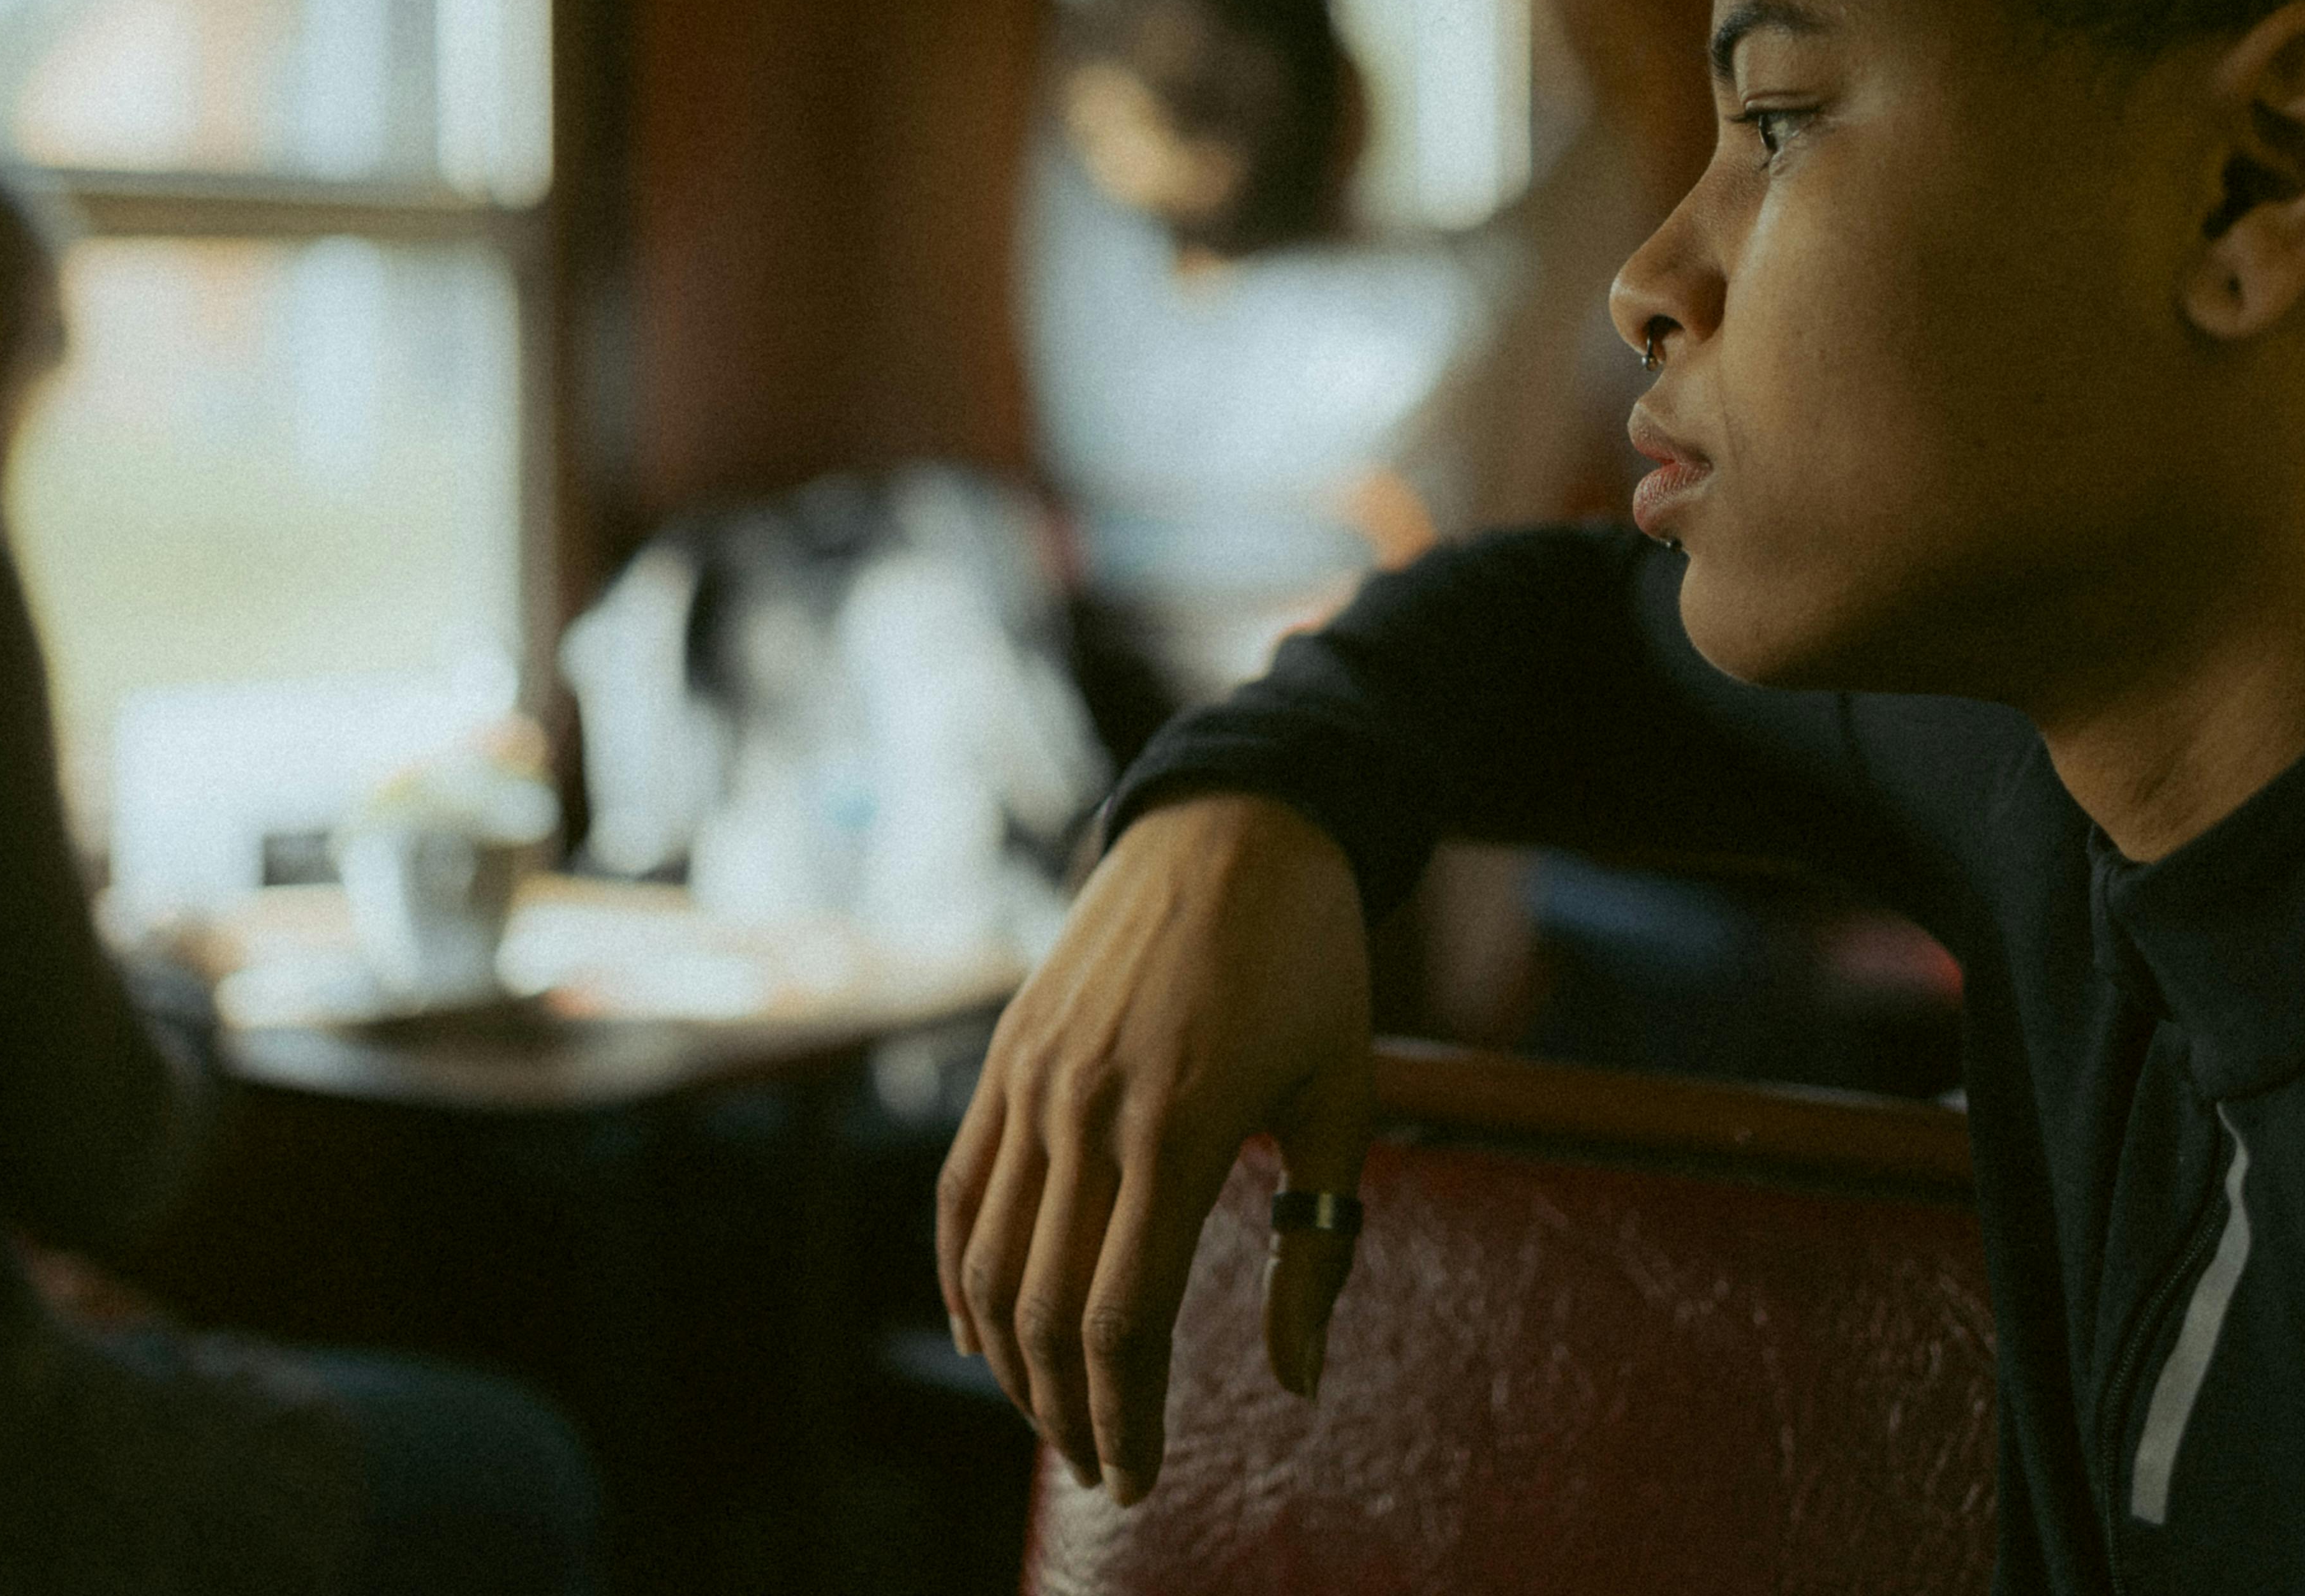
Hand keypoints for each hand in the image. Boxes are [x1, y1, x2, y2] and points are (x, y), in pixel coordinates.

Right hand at [938, 792, 1375, 1502]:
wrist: (1234, 826)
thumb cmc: (1311, 966)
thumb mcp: (1344, 1103)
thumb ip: (1318, 1249)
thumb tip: (1298, 1383)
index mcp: (1181, 1125)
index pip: (1123, 1317)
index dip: (1126, 1416)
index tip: (1142, 1478)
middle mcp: (1089, 1106)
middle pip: (1049, 1307)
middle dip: (1069, 1411)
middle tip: (1107, 1469)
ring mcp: (1034, 1078)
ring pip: (991, 1258)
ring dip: (1013, 1360)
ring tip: (1057, 1415)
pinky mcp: (1006, 1055)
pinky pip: (960, 1188)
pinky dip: (962, 1274)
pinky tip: (984, 1331)